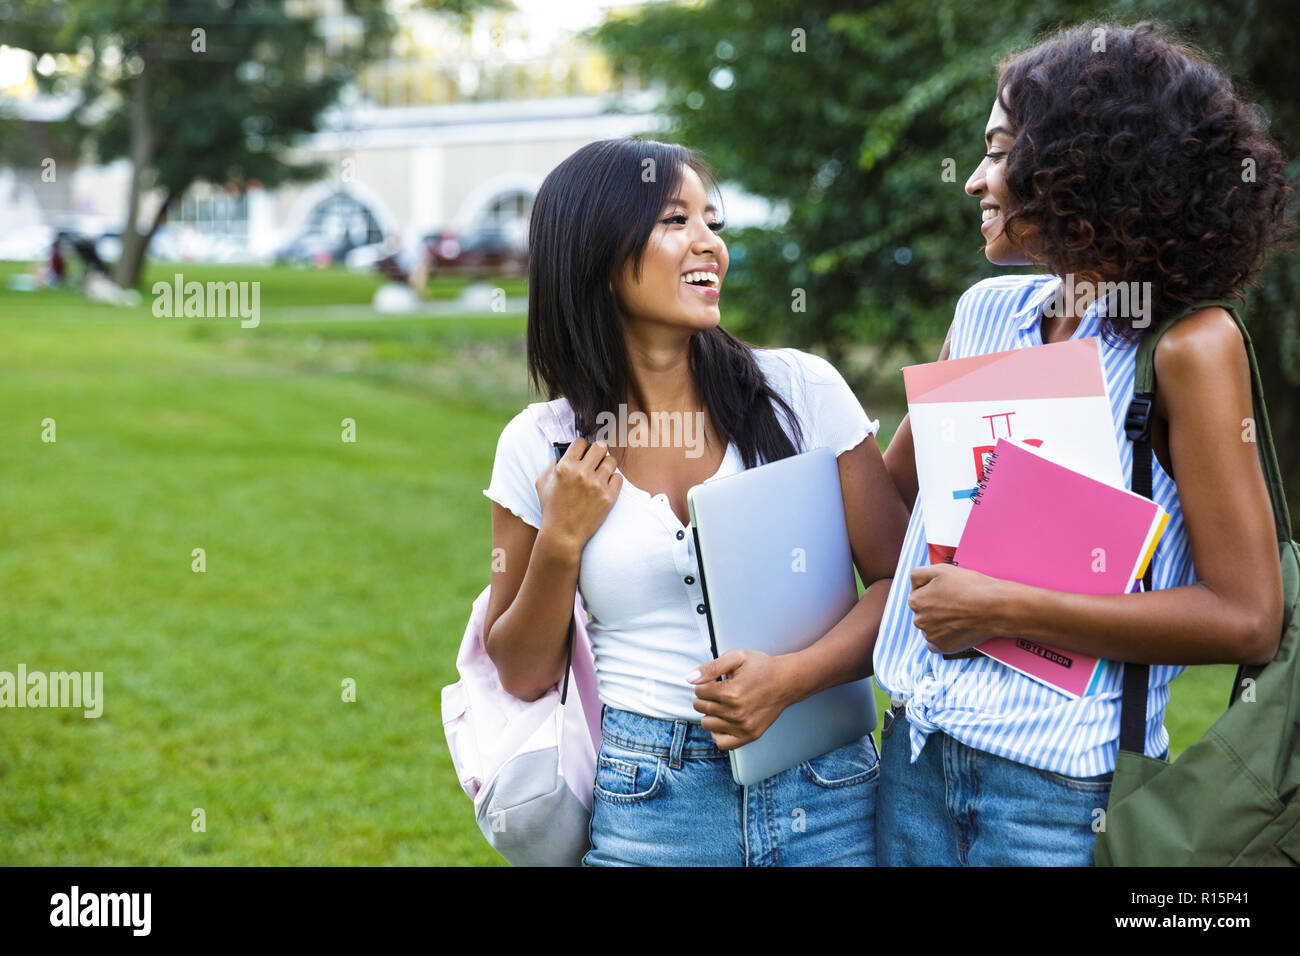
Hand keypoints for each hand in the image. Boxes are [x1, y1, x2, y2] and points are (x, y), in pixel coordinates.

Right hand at [534, 437, 621, 552]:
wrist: (563, 535)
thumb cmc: (551, 509)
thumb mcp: (542, 484)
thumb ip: (550, 466)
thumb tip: (559, 455)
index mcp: (565, 467)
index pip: (581, 442)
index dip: (582, 446)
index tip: (584, 452)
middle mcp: (582, 473)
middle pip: (600, 447)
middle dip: (598, 451)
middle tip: (597, 459)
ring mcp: (597, 485)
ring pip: (612, 461)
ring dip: (607, 465)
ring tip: (602, 473)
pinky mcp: (609, 497)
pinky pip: (618, 477)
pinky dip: (613, 480)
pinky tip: (606, 485)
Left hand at [687, 650, 795, 749]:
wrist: (787, 681)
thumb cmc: (762, 668)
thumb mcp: (737, 657)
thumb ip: (711, 667)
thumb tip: (690, 678)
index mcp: (731, 692)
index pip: (699, 691)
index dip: (704, 683)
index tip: (715, 681)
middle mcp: (736, 712)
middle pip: (701, 707)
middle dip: (706, 697)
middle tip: (719, 691)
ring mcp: (743, 727)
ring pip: (707, 724)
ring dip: (710, 713)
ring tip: (722, 704)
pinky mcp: (750, 736)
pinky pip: (721, 743)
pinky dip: (718, 732)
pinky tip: (724, 721)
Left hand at [907, 563, 1008, 654]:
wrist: (995, 607)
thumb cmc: (969, 586)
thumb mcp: (940, 569)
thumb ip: (918, 574)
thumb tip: (913, 585)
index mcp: (915, 601)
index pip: (917, 594)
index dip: (932, 590)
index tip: (947, 590)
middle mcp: (919, 621)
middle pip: (923, 612)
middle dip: (934, 608)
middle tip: (955, 602)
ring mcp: (931, 636)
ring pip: (931, 627)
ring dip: (940, 623)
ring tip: (960, 615)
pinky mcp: (944, 648)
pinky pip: (937, 643)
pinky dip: (944, 638)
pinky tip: (957, 629)